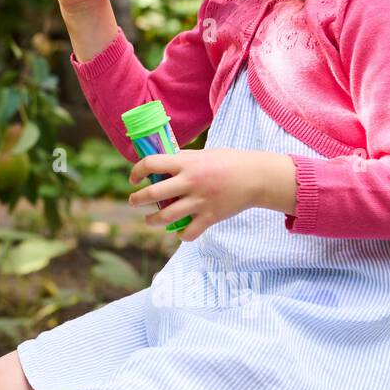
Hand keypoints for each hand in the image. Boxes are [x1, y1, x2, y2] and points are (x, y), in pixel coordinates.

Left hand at [127, 148, 270, 241]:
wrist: (256, 176)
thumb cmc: (228, 161)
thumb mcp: (201, 154)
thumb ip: (181, 160)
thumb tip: (160, 164)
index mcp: (186, 163)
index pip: (151, 163)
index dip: (137, 171)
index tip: (133, 179)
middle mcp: (190, 182)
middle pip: (153, 193)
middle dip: (137, 199)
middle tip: (133, 201)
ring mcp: (200, 201)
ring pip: (166, 216)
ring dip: (152, 220)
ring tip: (150, 219)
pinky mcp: (210, 217)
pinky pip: (188, 232)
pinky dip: (180, 234)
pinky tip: (178, 231)